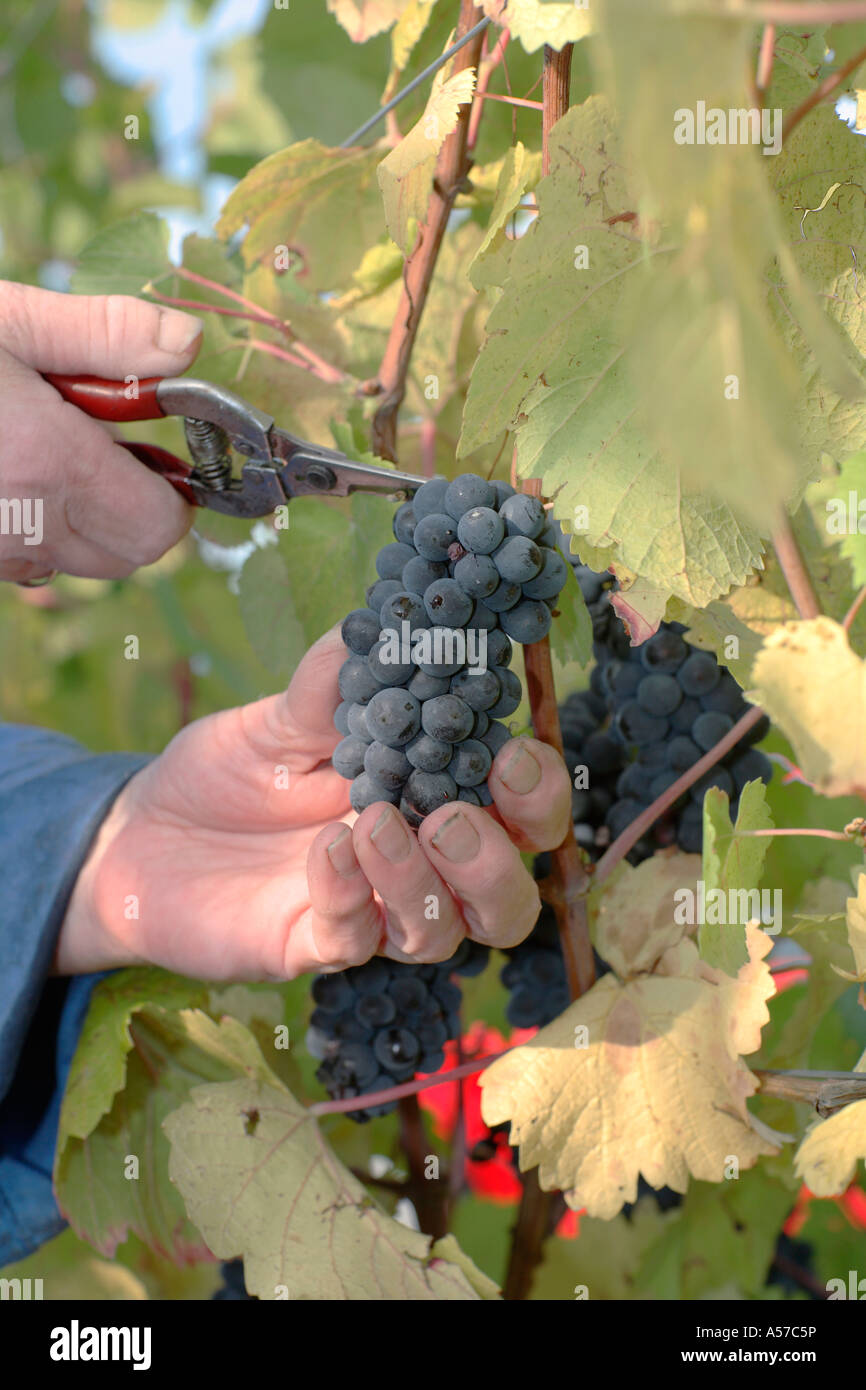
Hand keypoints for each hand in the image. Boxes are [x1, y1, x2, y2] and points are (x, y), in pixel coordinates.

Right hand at [0, 280, 201, 582]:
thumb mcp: (7, 320)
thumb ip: (104, 334)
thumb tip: (187, 345)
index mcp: (48, 465)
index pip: (160, 527)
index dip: (173, 489)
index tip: (154, 442)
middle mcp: (21, 526)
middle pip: (129, 556)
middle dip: (136, 505)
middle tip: (102, 440)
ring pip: (77, 562)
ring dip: (85, 518)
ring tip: (43, 446)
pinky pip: (24, 563)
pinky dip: (35, 529)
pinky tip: (5, 471)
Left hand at [57, 628, 571, 979]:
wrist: (143, 832)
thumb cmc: (232, 773)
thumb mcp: (281, 719)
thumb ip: (332, 684)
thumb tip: (381, 620)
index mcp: (431, 802)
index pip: (518, 814)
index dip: (535, 794)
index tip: (513, 752)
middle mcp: (417, 868)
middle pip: (506, 899)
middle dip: (497, 862)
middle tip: (451, 817)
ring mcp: (370, 915)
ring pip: (441, 935)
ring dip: (421, 882)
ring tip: (375, 822)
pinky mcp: (313, 947)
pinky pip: (353, 942)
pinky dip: (348, 896)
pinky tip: (324, 852)